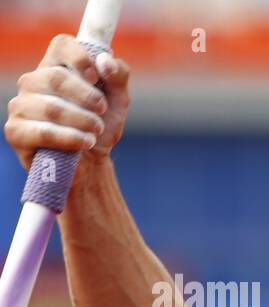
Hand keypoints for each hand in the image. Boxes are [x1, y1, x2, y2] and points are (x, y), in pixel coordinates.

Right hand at [4, 33, 130, 172]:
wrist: (91, 164)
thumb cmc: (99, 127)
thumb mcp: (118, 101)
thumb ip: (117, 76)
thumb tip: (104, 61)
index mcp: (55, 67)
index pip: (61, 45)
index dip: (80, 58)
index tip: (96, 77)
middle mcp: (32, 82)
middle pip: (56, 77)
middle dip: (88, 97)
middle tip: (102, 112)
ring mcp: (20, 106)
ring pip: (51, 107)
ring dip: (82, 120)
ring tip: (96, 131)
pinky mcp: (16, 131)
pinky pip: (42, 132)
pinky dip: (69, 138)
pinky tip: (85, 142)